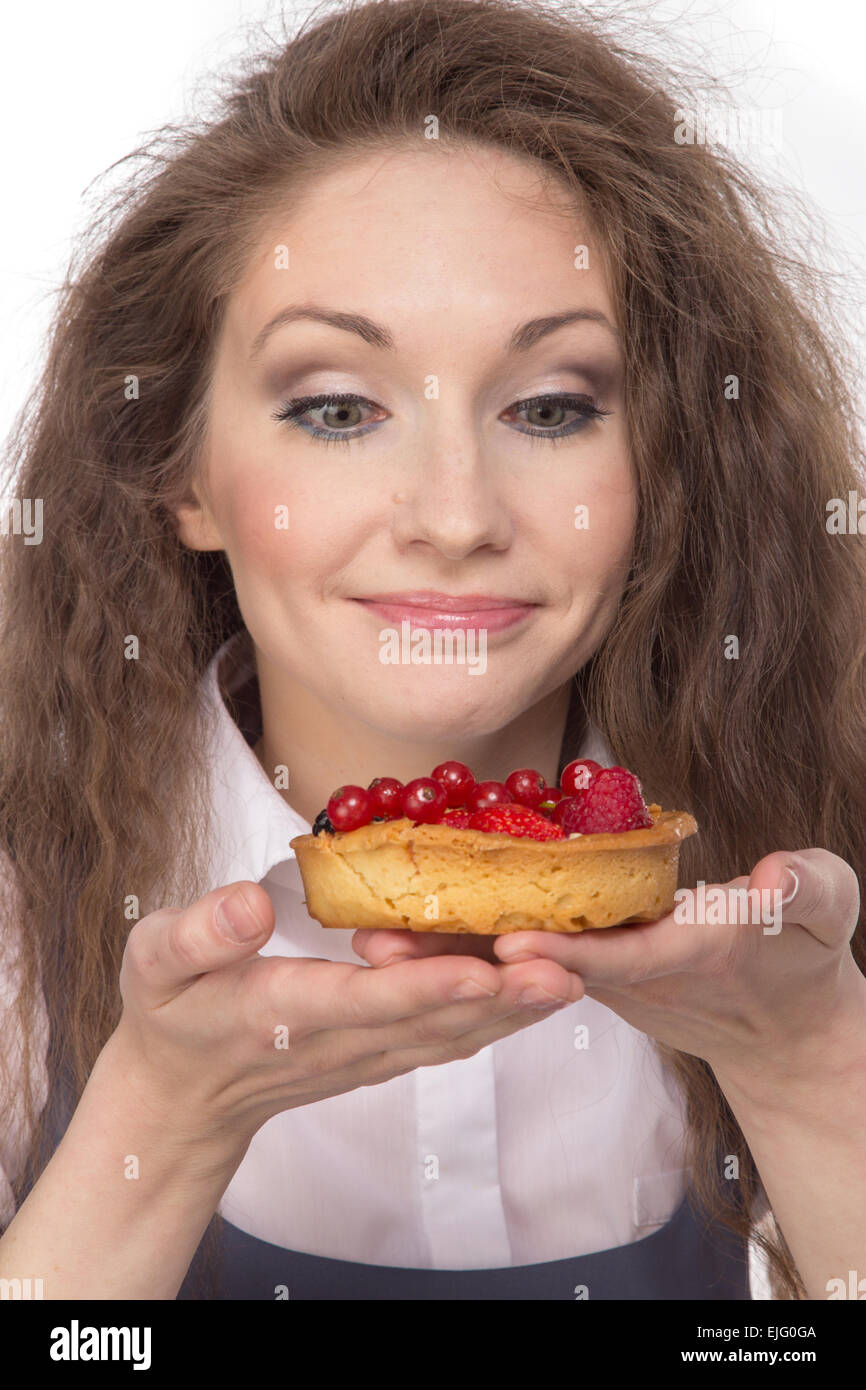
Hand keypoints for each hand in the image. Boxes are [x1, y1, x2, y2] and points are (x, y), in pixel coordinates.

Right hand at [111, 880, 584, 1148]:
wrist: (182, 1099)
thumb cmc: (169, 1012)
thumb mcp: (155, 963)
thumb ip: (198, 934)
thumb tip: (248, 903)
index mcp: (281, 1013)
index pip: (363, 1002)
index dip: (424, 987)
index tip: (483, 970)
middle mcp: (337, 1043)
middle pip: (429, 1022)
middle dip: (502, 998)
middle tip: (569, 967)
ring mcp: (365, 1057)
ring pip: (449, 1035)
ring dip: (514, 1012)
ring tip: (575, 974)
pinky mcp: (381, 1056)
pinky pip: (445, 1040)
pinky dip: (496, 1018)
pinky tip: (537, 993)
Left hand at [353, 849, 862, 1078]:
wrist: (779, 1014)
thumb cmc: (803, 951)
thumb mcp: (825, 912)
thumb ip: (807, 891)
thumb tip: (777, 877)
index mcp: (688, 959)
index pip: (622, 959)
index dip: (566, 953)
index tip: (511, 944)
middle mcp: (629, 976)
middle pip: (540, 970)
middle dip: (465, 961)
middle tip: (384, 944)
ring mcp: (600, 974)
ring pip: (516, 965)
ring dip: (445, 954)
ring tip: (368, 936)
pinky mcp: (583, 964)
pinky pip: (519, 954)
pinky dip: (466, 941)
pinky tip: (408, 921)